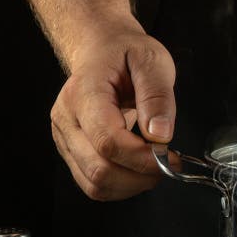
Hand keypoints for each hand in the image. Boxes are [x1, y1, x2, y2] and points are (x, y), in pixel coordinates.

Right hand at [50, 23, 177, 199]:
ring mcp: (65, 138)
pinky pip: (93, 183)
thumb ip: (157, 97)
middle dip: (141, 175)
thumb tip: (160, 134)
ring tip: (154, 165)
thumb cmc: (125, 53)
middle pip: (99, 168)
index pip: (108, 141)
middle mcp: (66, 119)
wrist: (101, 50)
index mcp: (83, 94)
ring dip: (132, 184)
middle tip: (168, 163)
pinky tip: (138, 169)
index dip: (142, 157)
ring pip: (95, 183)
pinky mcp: (71, 151)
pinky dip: (120, 185)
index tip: (171, 156)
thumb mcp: (151, 61)